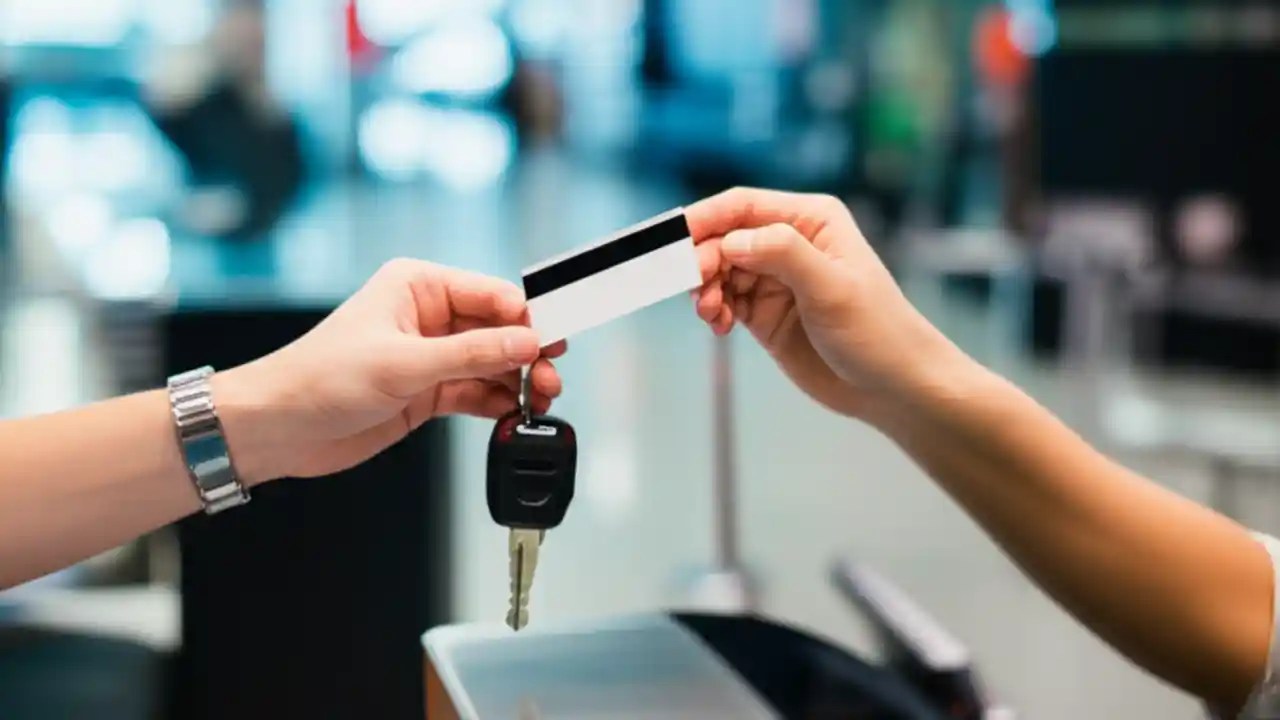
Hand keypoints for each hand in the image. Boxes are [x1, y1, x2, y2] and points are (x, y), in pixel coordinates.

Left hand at [213, 259, 565, 482]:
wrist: (279, 429)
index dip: (527, 316)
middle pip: (499, 329)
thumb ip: (471, 355)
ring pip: (493, 363)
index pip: (491, 294)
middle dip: (528, 352)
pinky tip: (514, 414)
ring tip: (541, 399)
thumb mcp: (402, 363)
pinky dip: (498, 404)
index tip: (555, 340)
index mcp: (417, 285)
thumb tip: (525, 342)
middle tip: (550, 377)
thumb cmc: (318, 378)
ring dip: (518, 381)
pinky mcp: (427, 391)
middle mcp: (427, 316)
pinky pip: (477, 392)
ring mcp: (429, 355)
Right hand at [688, 187, 965, 419]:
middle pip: (723, 238)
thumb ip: (782, 253)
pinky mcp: (765, 313)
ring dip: (705, 290)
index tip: (673, 241)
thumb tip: (732, 240)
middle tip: (698, 289)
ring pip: (718, 270)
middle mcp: (789, 242)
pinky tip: (719, 326)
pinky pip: (724, 300)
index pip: (742, 206)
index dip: (704, 219)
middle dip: (702, 261)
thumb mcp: (832, 287)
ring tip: (712, 314)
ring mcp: (775, 279)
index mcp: (811, 220)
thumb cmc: (877, 331)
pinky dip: (713, 311)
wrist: (893, 387)